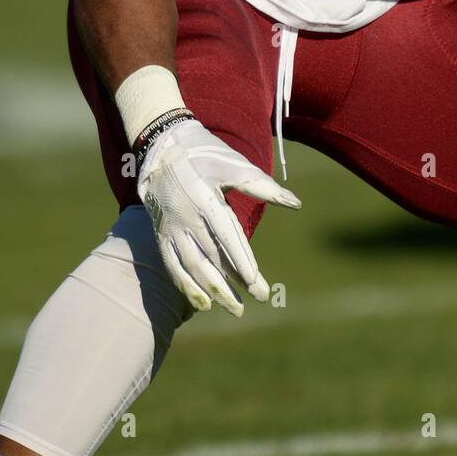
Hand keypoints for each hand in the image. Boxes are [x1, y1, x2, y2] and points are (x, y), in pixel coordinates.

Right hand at [137, 118, 300, 316]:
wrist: (161, 146)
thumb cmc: (205, 153)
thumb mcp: (234, 165)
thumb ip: (263, 187)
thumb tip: (295, 203)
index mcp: (205, 198)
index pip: (226, 236)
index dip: (241, 260)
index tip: (256, 282)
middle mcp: (186, 216)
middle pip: (213, 256)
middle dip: (235, 281)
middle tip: (259, 299)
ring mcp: (171, 228)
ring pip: (193, 265)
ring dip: (213, 289)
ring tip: (234, 308)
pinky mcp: (161, 234)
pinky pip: (172, 265)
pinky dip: (186, 286)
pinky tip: (203, 303)